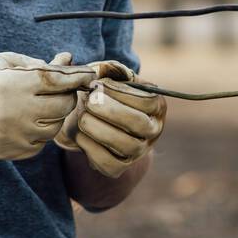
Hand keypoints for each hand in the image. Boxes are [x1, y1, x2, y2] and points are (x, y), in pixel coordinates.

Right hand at [0, 38, 96, 159]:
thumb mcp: (10, 61)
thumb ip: (43, 65)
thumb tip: (71, 61)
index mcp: (15, 84)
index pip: (60, 82)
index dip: (78, 78)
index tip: (90, 75)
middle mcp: (15, 112)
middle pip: (62, 107)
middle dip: (66, 97)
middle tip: (60, 90)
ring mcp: (11, 135)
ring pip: (53, 128)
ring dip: (53, 116)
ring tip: (39, 105)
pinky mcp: (8, 151)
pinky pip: (39, 144)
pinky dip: (39, 133)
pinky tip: (27, 121)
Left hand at [55, 60, 166, 176]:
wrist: (94, 121)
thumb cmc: (104, 94)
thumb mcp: (109, 77)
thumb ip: (108, 69)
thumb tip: (101, 72)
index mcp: (157, 105)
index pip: (146, 100)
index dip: (120, 92)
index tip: (98, 85)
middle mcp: (153, 130)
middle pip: (138, 123)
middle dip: (110, 111)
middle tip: (88, 101)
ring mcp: (138, 151)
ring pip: (125, 145)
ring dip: (99, 129)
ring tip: (82, 117)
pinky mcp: (120, 167)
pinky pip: (108, 163)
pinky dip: (91, 148)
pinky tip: (80, 135)